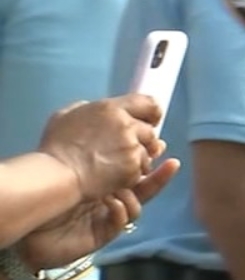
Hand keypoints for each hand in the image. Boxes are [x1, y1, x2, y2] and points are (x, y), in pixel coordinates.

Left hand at [20, 160, 180, 268]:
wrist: (30, 225)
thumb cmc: (49, 196)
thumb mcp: (75, 169)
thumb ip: (95, 154)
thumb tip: (113, 132)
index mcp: (104, 184)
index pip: (134, 170)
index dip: (150, 160)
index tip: (160, 145)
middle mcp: (110, 199)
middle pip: (143, 188)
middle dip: (158, 177)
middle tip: (169, 163)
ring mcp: (108, 218)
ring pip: (136, 206)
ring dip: (132, 194)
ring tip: (119, 188)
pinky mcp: (104, 234)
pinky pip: (121, 221)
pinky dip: (120, 211)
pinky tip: (111, 202)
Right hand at [37, 95, 165, 200]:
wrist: (58, 175)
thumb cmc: (57, 148)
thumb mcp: (65, 116)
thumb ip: (84, 107)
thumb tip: (91, 107)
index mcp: (111, 108)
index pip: (149, 103)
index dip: (152, 113)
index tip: (151, 121)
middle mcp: (125, 124)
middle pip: (150, 131)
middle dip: (141, 141)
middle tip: (125, 150)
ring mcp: (131, 146)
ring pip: (148, 152)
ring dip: (137, 158)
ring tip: (114, 165)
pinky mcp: (133, 166)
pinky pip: (141, 169)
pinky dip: (132, 174)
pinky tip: (114, 176)